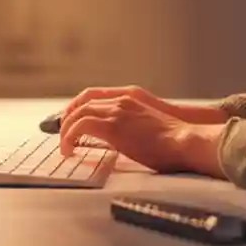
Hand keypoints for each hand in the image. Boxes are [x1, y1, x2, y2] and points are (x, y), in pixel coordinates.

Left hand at [60, 94, 225, 177]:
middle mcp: (122, 100)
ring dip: (66, 130)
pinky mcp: (112, 126)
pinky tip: (70, 150)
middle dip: (67, 117)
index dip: (77, 105)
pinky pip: (80, 127)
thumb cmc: (175, 140)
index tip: (69, 118)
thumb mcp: (151, 125)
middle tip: (61, 133)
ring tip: (65, 147)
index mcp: (131, 97)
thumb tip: (123, 140)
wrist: (184, 141)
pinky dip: (69, 137)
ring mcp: (117, 111)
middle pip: (83, 102)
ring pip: (78, 113)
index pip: (94, 94)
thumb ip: (134, 125)